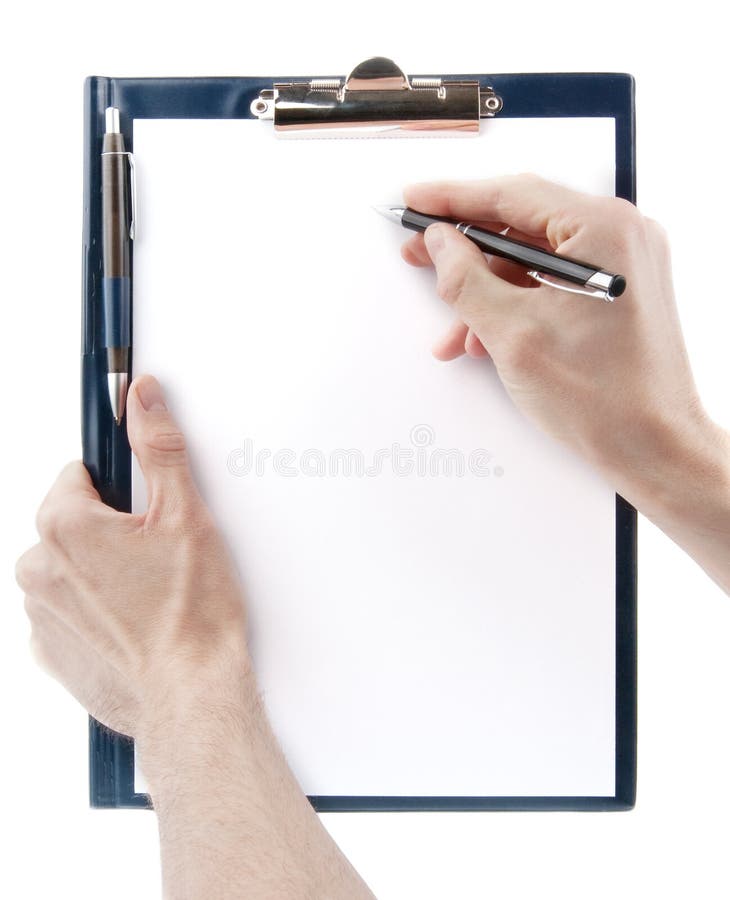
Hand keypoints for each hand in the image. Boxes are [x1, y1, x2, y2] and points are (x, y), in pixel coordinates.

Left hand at [15, 374, 249, 745]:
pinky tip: (133, 620)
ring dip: (100, 571)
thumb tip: (142, 399)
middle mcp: (39, 570)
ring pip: (68, 568)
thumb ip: (159, 448)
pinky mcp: (52, 652)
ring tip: (149, 592)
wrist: (191, 693)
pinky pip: (67, 612)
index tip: (139, 505)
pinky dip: (94, 611)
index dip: (117, 487)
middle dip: (108, 530)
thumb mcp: (185, 514)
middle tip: (156, 553)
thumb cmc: (191, 613)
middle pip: (71, 523)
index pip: (75, 475)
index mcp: (65, 527)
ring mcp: (41, 615)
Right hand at [400, 174, 729, 590]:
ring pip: (533, 260)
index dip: (453, 198)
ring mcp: (621, 266)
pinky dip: (516, 304)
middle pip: (522, 224)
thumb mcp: (512, 333)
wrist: (653, 448)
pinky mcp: (616, 293)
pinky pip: (552, 283)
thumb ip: (466, 278)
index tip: (415, 201)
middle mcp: (620, 237)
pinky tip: (486, 337)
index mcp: (604, 230)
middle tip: (420, 252)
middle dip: (466, 247)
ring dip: (488, 289)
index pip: (512, 195)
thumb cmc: (604, 399)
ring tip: (454, 326)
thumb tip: (440, 243)